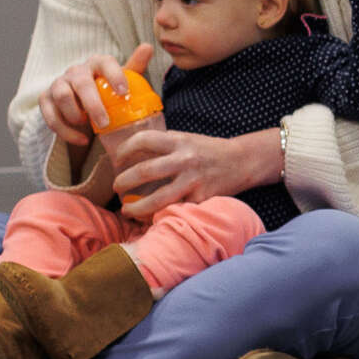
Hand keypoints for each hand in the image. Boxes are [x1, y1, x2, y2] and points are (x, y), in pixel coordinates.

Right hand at [39, 43, 156, 147]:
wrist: (79, 103)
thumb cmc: (104, 91)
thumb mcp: (120, 81)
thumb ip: (134, 67)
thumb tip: (148, 47)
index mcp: (97, 63)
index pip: (105, 62)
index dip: (115, 75)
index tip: (124, 93)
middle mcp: (76, 71)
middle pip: (82, 82)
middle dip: (93, 104)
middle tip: (105, 123)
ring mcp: (58, 84)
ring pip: (62, 96)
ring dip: (75, 115)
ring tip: (89, 129)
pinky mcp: (45, 99)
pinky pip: (51, 116)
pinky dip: (66, 131)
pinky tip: (82, 140)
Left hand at [111, 126, 284, 219]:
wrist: (241, 161)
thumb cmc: (208, 150)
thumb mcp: (186, 139)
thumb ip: (163, 145)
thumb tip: (129, 154)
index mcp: (179, 141)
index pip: (143, 140)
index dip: (124, 150)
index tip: (116, 160)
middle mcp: (185, 160)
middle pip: (145, 171)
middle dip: (124, 182)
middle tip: (116, 188)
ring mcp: (193, 181)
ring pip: (158, 200)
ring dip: (137, 208)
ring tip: (126, 211)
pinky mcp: (201, 199)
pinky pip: (174, 211)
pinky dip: (159, 217)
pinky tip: (150, 219)